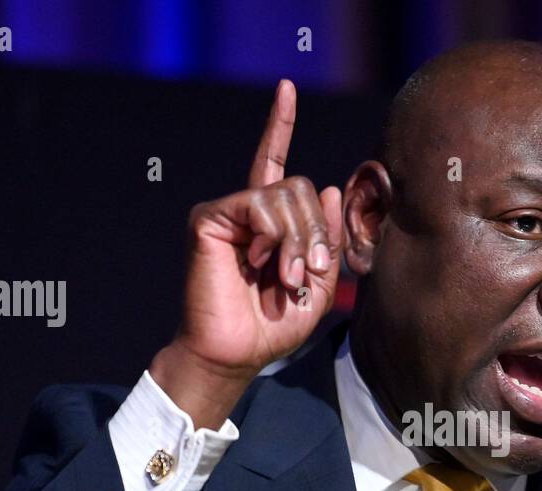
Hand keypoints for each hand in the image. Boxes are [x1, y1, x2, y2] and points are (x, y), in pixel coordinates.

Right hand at [151, 79, 342, 428]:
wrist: (235, 352)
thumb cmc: (272, 325)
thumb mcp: (320, 285)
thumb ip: (329, 238)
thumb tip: (331, 187)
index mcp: (271, 222)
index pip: (276, 162)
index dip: (279, 124)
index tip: (286, 87)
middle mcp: (247, 210)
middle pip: (303, 187)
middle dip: (316, 233)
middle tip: (307, 273)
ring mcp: (228, 211)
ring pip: (287, 195)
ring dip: (299, 241)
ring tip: (285, 276)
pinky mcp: (210, 218)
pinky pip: (260, 204)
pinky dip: (274, 236)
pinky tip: (261, 264)